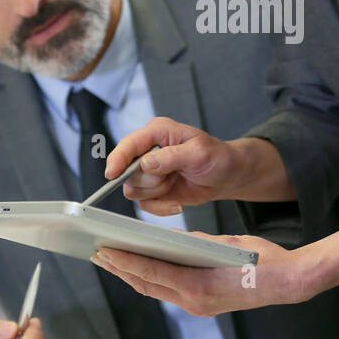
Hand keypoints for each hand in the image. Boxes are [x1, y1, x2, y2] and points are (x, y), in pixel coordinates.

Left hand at [92, 233, 311, 315]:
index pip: (151, 271)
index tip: (104, 250)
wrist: (289, 282)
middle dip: (120, 269)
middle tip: (98, 254)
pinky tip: (141, 270)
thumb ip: (196, 243)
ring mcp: (199, 307)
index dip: (124, 261)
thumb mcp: (226, 244)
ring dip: (132, 277)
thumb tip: (169, 240)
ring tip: (112, 261)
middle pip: (148, 284)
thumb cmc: (263, 260)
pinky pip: (170, 293)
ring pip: (156, 291)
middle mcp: (195, 301)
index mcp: (199, 286)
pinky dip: (152, 281)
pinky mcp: (204, 306)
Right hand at [102, 117, 247, 214]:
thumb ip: (172, 157)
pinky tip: (177, 201)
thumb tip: (146, 163)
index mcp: (157, 132)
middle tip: (173, 176)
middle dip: (152, 181)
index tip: (113, 174)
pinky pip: (144, 204)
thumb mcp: (199, 154)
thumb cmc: (216, 157)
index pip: (129, 144)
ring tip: (176, 182)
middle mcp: (147, 150)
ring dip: (158, 193)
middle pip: (128, 172)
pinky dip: (161, 207)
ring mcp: (148, 171)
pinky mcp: (152, 189)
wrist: (225, 175)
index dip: (118, 158)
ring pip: (134, 190)